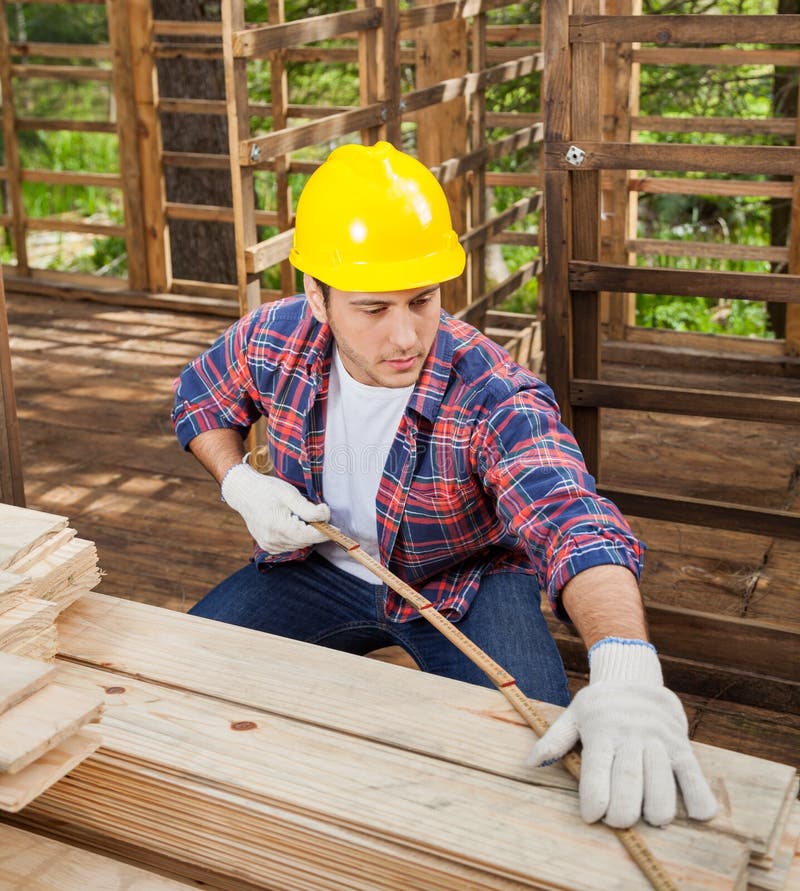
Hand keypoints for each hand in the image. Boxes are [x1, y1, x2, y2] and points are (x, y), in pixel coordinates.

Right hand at [221, 462, 329, 553]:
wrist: (245, 494)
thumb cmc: (267, 490)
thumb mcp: (290, 494)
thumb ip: (309, 508)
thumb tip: (326, 516)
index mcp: (279, 526)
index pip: (309, 536)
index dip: (325, 533)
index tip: (336, 529)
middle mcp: (273, 540)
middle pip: (305, 541)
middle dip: (316, 531)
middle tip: (319, 515)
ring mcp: (270, 545)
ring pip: (299, 545)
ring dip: (306, 534)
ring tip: (301, 517)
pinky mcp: (268, 546)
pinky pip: (289, 546)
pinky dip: (296, 537)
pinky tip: (292, 524)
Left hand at [527, 638, 717, 828]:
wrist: (632, 674)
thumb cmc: (599, 704)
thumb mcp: (573, 715)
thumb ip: (554, 740)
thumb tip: (529, 763)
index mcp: (600, 731)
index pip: (597, 768)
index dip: (594, 796)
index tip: (591, 816)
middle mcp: (630, 735)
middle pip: (628, 780)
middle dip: (623, 810)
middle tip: (618, 822)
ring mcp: (657, 740)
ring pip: (662, 782)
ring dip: (658, 808)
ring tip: (651, 818)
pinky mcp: (681, 744)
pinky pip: (694, 773)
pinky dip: (698, 796)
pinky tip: (696, 812)